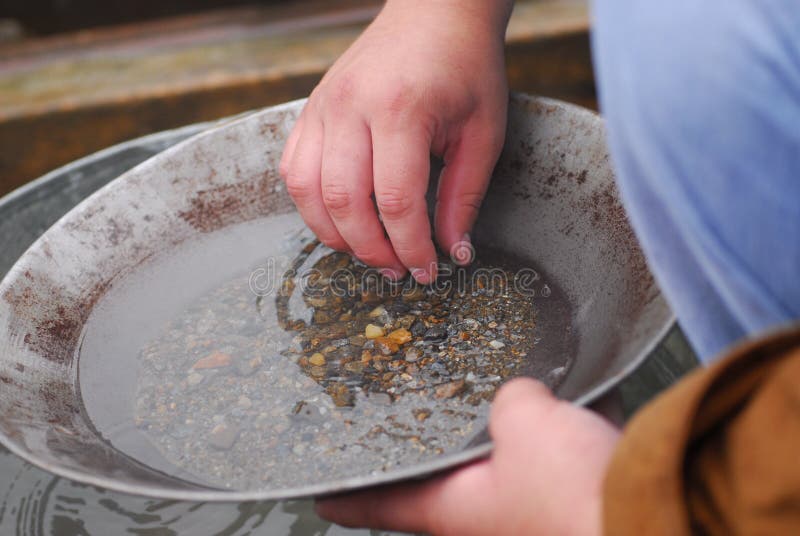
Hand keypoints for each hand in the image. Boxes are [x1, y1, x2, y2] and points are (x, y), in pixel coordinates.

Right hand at [280, 0, 511, 282]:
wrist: (435, 13)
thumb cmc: (466, 68)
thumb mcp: (482, 133)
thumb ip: (464, 197)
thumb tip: (455, 252)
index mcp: (401, 109)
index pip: (396, 201)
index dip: (411, 248)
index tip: (428, 270)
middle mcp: (351, 107)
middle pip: (345, 203)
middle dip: (372, 251)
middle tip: (399, 270)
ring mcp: (323, 106)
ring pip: (308, 191)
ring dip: (336, 235)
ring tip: (369, 251)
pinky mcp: (311, 109)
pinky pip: (293, 169)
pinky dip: (312, 205)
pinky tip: (342, 219)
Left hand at [316, 379, 620, 534]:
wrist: (662, 519)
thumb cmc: (578, 497)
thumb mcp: (524, 424)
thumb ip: (510, 398)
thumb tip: (523, 393)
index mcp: (453, 510)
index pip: (376, 505)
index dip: (342, 495)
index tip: (319, 489)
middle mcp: (487, 513)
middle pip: (437, 476)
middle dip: (427, 440)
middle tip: (405, 405)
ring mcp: (531, 504)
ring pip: (502, 456)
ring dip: (502, 425)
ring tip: (495, 382)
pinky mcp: (574, 493)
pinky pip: (556, 448)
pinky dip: (560, 422)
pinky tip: (573, 390)